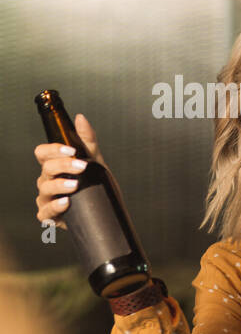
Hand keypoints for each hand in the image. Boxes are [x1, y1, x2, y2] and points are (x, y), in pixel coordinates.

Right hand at [34, 113, 107, 228]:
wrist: (105, 210)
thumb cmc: (94, 184)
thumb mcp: (95, 161)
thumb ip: (87, 141)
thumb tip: (81, 118)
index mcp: (54, 166)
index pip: (43, 153)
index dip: (53, 150)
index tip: (71, 150)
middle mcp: (47, 181)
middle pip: (46, 169)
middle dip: (63, 166)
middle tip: (82, 166)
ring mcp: (47, 198)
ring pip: (45, 189)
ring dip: (59, 186)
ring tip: (74, 185)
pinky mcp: (51, 216)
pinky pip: (45, 212)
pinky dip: (54, 207)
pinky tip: (66, 203)